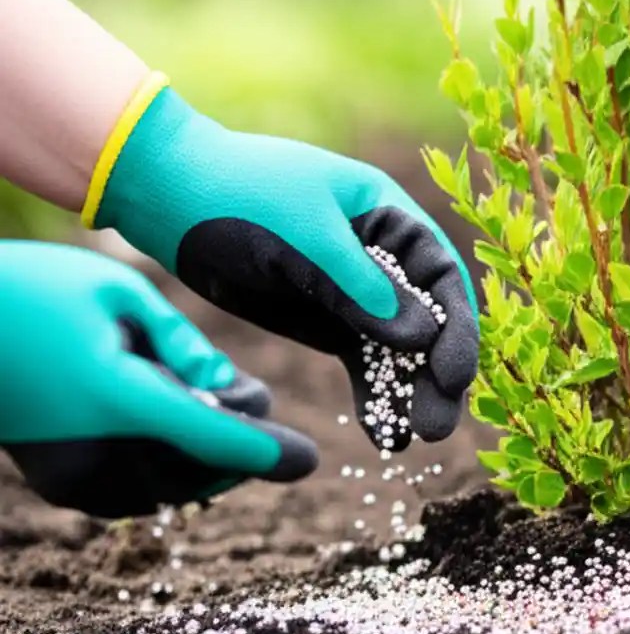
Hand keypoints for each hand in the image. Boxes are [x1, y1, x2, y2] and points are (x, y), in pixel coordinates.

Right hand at [0, 241, 316, 518]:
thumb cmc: (37, 293)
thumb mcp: (119, 290)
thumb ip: (182, 342)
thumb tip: (231, 391)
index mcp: (116, 393)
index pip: (209, 436)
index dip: (264, 450)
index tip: (308, 460)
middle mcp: (94, 446)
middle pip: (199, 468)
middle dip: (242, 445)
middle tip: (259, 407)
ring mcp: (73, 474)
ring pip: (172, 487)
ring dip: (211, 461)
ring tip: (226, 415)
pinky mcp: (60, 484)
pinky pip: (138, 493)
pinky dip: (173, 471)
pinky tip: (182, 435)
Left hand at [85, 77, 479, 449]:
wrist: (169, 194)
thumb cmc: (241, 193)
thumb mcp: (304, 235)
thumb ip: (362, 287)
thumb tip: (423, 339)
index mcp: (389, 216)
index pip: (441, 275)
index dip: (457, 326)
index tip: (455, 375)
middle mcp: (384, 256)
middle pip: (430, 319)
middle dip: (437, 373)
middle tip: (440, 427)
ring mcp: (357, 291)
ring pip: (400, 349)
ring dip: (411, 392)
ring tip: (421, 439)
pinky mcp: (327, 320)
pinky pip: (363, 362)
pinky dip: (375, 397)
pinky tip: (384, 436)